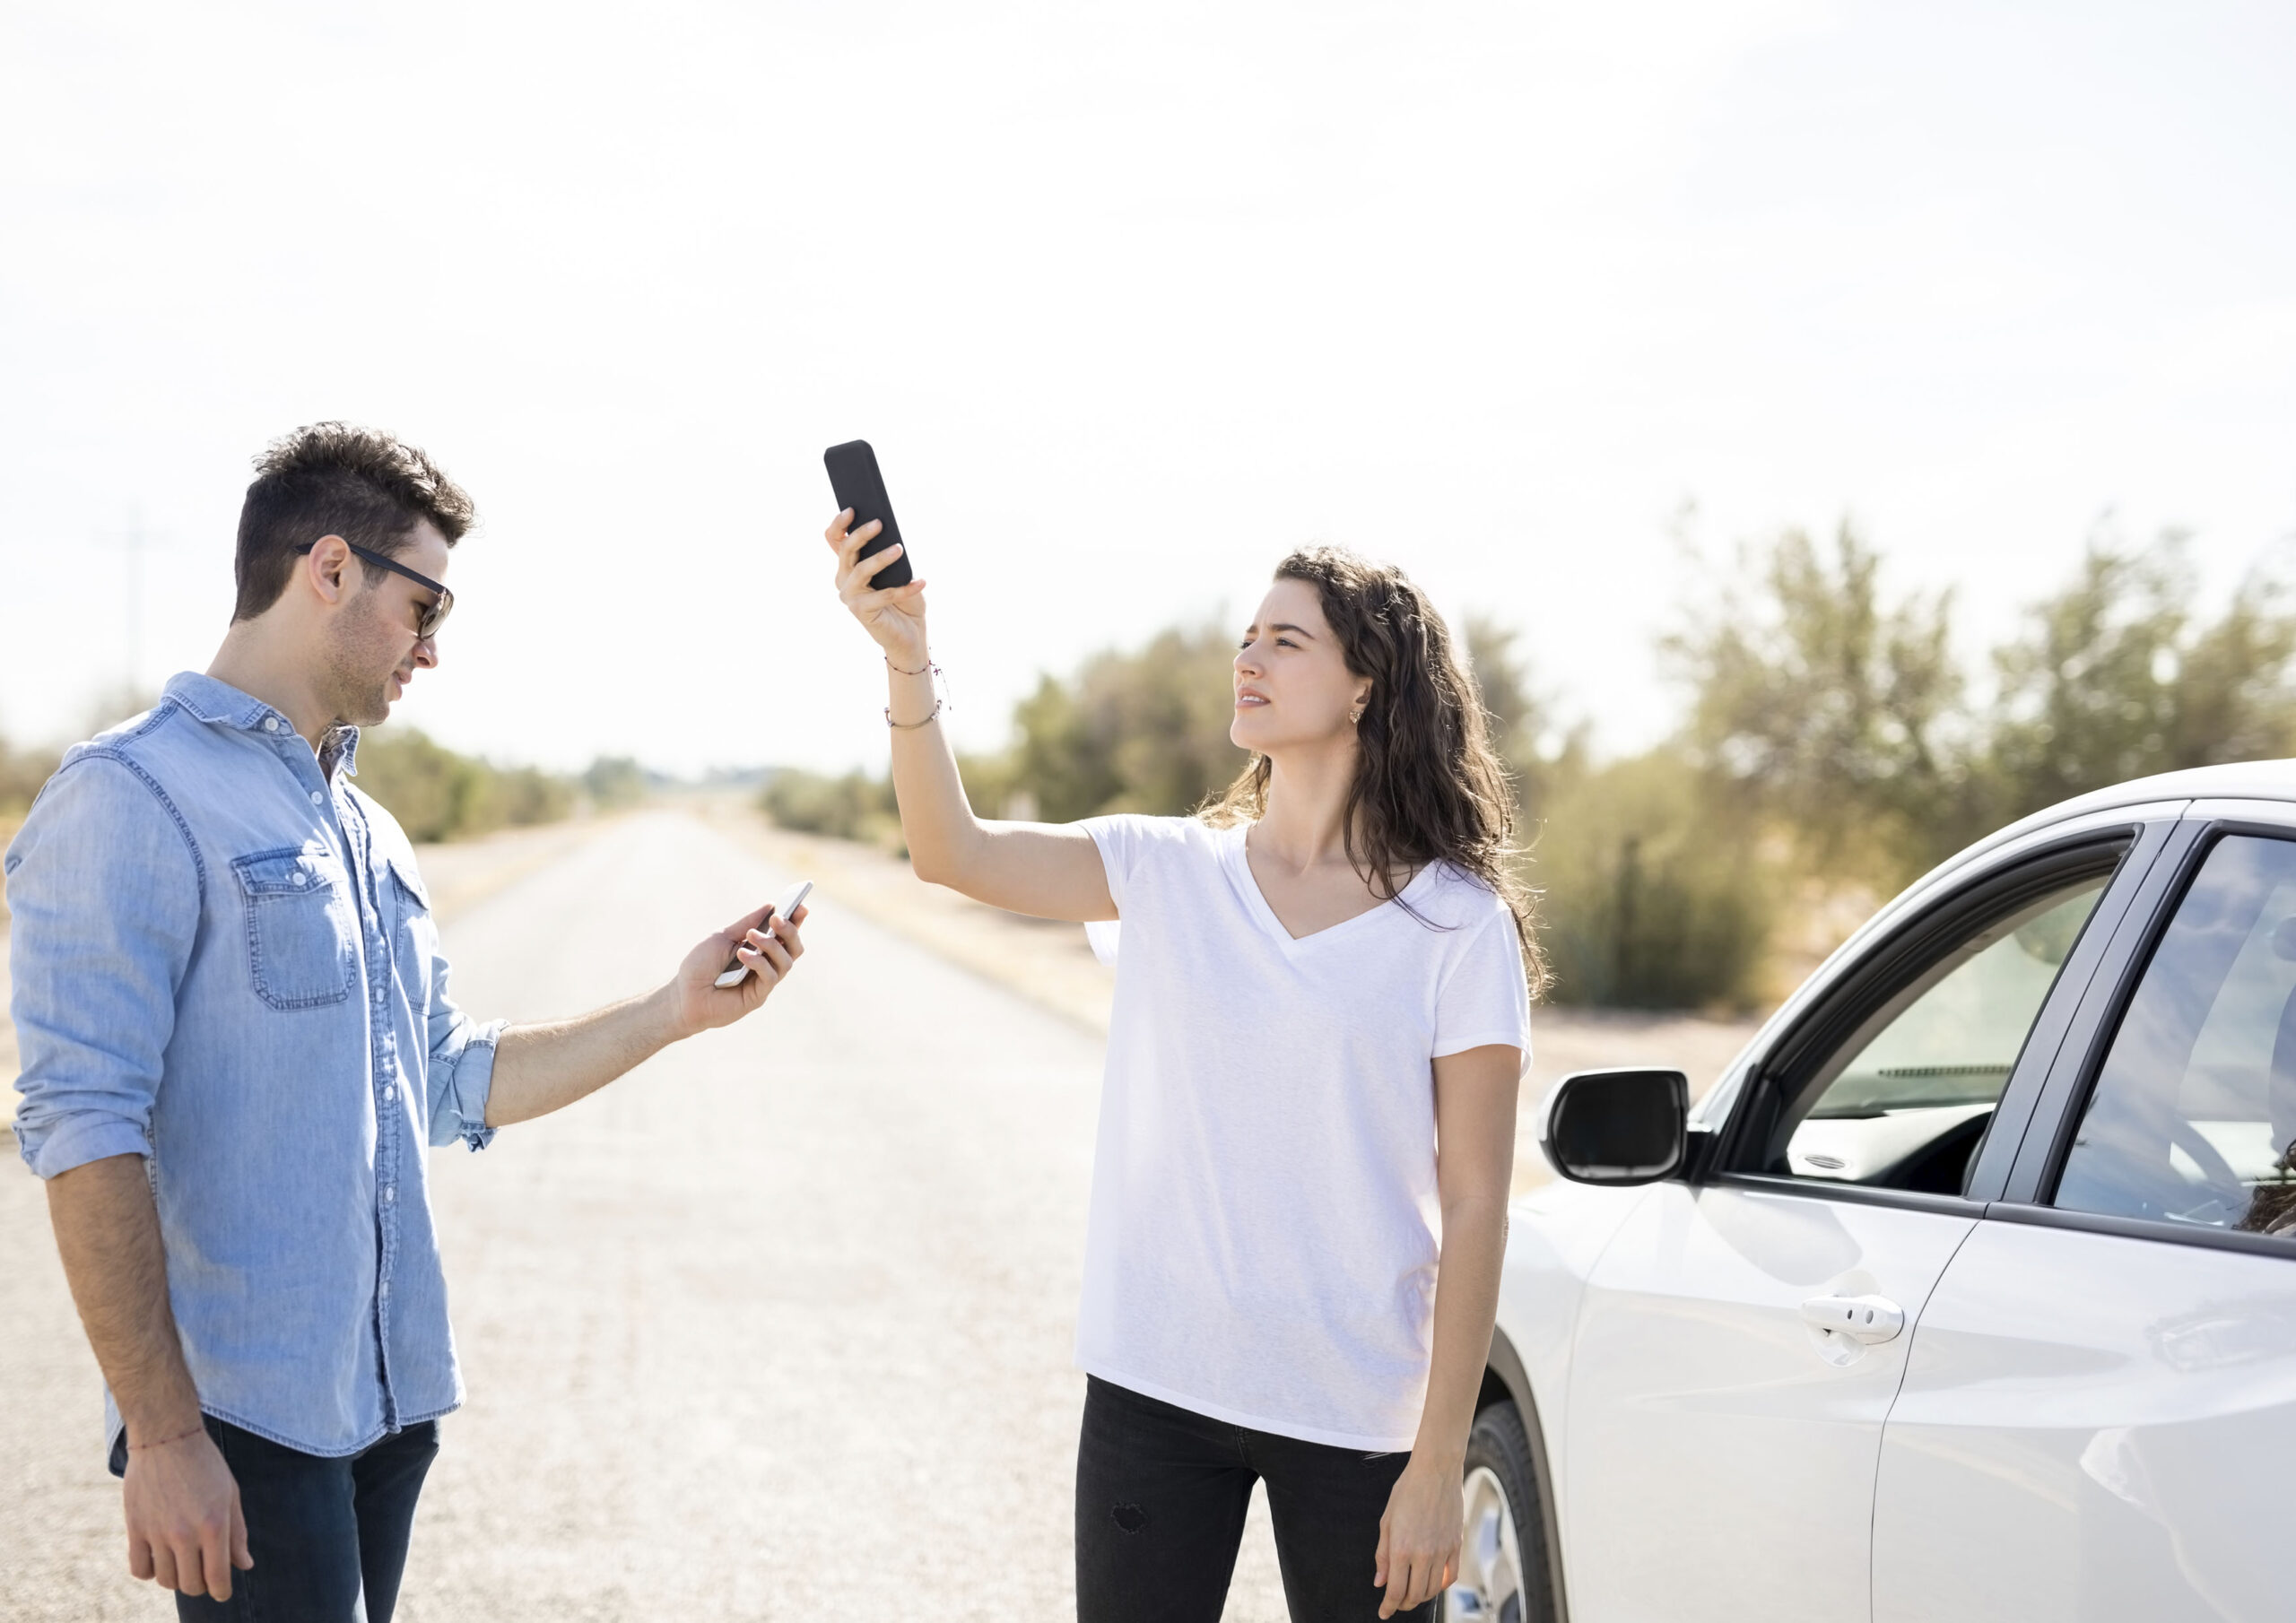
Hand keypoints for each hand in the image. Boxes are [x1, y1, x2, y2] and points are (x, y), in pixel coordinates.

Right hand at [123, 1427, 251, 1600]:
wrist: (167, 1438)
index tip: (221, 1592)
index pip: (217, 1577)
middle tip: (203, 1571)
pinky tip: (159, 1559)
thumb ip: (237, 1533)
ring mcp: (157, 1533)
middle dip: (200, 1584)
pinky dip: (149, 1572)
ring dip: (176, 1578)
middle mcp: (185, 1534)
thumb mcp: (230, 1494)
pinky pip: (139, 1569)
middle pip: (190, 1584)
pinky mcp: (135, 1529)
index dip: (221, 1591)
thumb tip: (245, 1566)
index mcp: (215, 1525)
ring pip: (165, 1580)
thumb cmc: (206, 1464)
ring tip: (183, 1562)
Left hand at [670, 901, 807, 1036]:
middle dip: (790, 930)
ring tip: (752, 935)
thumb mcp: (722, 937)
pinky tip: (742, 955)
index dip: (796, 920)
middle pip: (794, 948)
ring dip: (772, 945)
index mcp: (760, 949)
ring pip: (786, 962)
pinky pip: (770, 977)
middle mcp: (766, 965)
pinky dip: (759, 963)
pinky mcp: (757, 996)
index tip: (801, 905)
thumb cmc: (700, 966)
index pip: (785, 934)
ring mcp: (763, 982)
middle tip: (777, 919)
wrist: (682, 994)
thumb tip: (771, 905)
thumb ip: (747, 923)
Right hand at [825, 509, 927, 668]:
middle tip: (879, 523)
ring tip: (900, 549)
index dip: (839, 524)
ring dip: (882, 558)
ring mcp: (850, 596)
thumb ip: (889, 554)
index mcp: (849, 566)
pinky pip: (884, 595)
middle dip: (861, 534)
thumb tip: (890, 535)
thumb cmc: (905, 599)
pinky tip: (921, 582)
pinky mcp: (861, 612)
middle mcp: (844, 579)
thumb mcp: (899, 571)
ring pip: (862, 570)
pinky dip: (905, 588)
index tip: (852, 509)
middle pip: (846, 551)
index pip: (834, 540)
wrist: (910, 633)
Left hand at [1374, 1453, 1461, 1617]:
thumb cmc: (1407, 1491)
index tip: (1384, 1613)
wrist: (1435, 1471)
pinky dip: (1440, 1585)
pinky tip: (1432, 1582)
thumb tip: (1380, 1583)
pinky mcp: (1456, 1546)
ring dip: (1420, 1597)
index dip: (1389, 1606)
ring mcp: (1442, 1551)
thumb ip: (1382, 1555)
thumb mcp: (1386, 1521)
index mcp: (1401, 1549)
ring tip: (1412, 1592)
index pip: (1395, 1590)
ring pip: (1432, 1589)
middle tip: (1396, 1602)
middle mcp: (1423, 1554)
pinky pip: (1450, 1576)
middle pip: (1414, 1595)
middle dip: (1403, 1603)